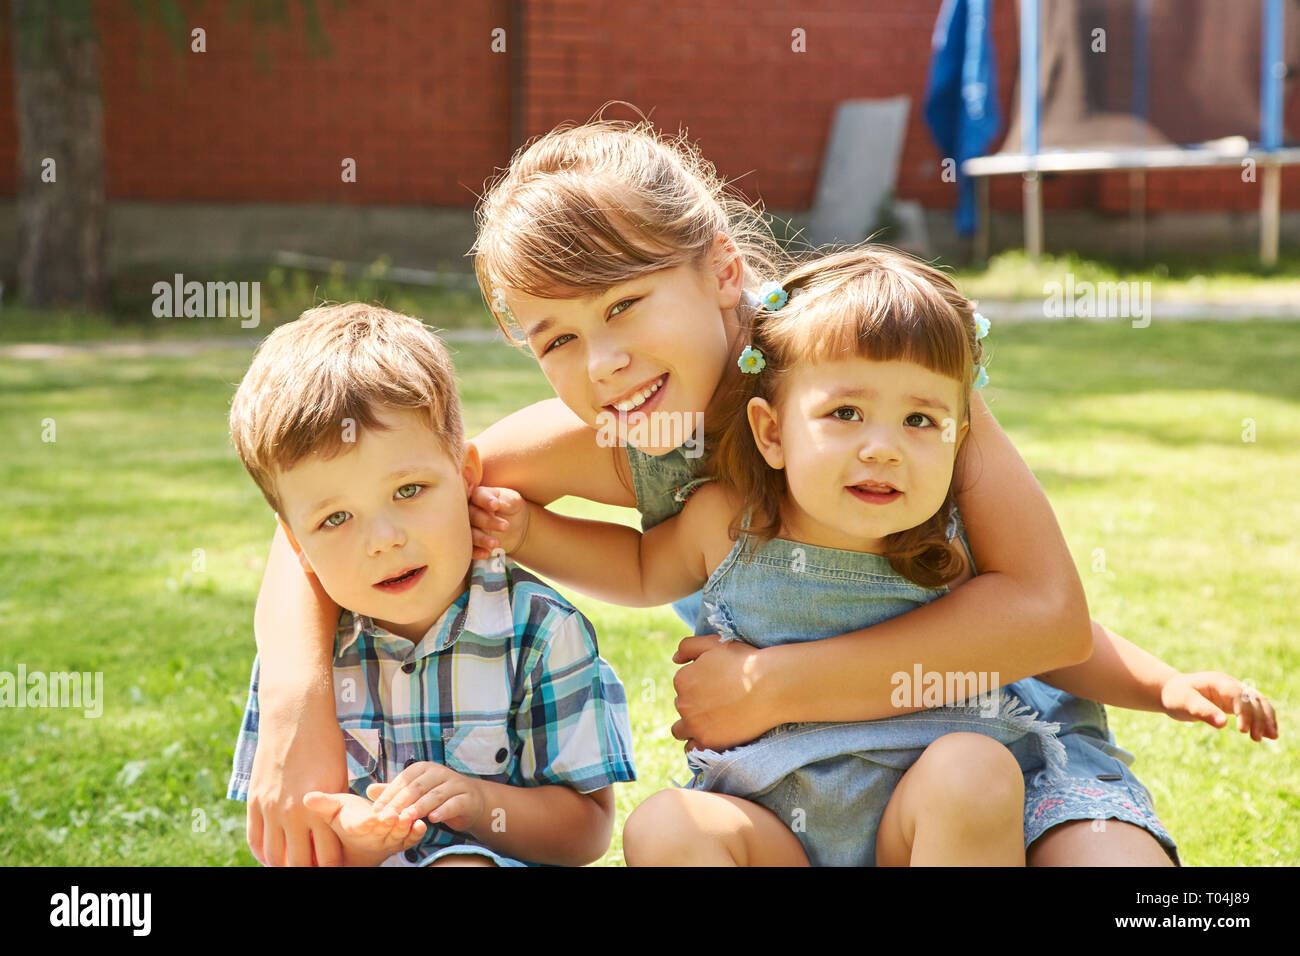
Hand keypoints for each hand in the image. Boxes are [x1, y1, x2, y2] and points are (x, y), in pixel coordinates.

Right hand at [246, 704, 346, 865]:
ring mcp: (270, 807)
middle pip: (299, 863)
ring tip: (294, 863)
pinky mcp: (254, 801)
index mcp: (322, 807)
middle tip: (315, 867)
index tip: (335, 867)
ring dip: (285, 864)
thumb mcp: (339, 778)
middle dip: (310, 869)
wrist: (295, 717)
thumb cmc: (325, 744)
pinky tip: (272, 856)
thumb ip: (335, 810)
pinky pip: (254, 839)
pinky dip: (263, 854)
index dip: (332, 867)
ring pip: (274, 857)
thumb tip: (335, 837)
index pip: (327, 857)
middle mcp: (294, 812)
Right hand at [303, 790, 426, 867]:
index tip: (371, 819)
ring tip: (410, 818)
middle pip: (382, 831)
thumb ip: (324, 804)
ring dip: (405, 828)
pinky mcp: (403, 839)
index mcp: (355, 828)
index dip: (366, 823)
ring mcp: (389, 840)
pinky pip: (411, 838)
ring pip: (398, 835)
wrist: (360, 840)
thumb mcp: (334, 809)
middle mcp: (373, 837)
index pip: (360, 826)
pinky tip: (423, 825)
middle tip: (396, 816)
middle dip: (389, 824)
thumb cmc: (346, 818)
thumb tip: (306, 797)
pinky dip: (417, 833)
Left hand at [366, 762, 487, 832]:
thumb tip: (369, 790)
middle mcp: (439, 772)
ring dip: (421, 807)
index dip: (389, 794)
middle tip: (389, 816)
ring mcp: (455, 784)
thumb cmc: (437, 795)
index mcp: (424, 768)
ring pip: (435, 795)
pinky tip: (434, 818)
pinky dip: (444, 811)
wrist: (470, 800)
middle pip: (418, 787)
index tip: (377, 810)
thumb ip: (394, 792)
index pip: (404, 779)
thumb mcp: (415, 792)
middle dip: (402, 802)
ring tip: (408, 817)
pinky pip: (454, 803)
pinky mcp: (466, 798)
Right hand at [469, 485, 531, 558]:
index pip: (478, 495)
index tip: (495, 505)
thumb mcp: (513, 502)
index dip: (485, 500)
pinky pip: (468, 548)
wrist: (516, 527)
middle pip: (472, 515)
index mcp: (479, 495)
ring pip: (468, 533)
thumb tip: (498, 504)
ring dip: (481, 539)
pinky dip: (476, 552)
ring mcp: (467, 527)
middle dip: (487, 521)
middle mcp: (469, 510)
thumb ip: (506, 501)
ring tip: (496, 544)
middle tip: (505, 526)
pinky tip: (486, 554)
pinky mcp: (468, 542)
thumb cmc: (512, 508)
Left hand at [671, 635, 774, 751]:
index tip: (718, 686)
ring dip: (691, 727)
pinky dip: (697, 745)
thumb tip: (675, 659)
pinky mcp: (708, 742)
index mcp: (682, 679)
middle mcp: (683, 703)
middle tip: (720, 703)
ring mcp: (694, 725)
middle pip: (683, 706)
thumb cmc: (745, 662)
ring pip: (681, 730)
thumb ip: (688, 646)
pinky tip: (711, 737)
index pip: (683, 685)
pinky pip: (692, 749)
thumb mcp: (715, 643)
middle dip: (696, 705)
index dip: (699, 684)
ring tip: (712, 723)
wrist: (770, 686)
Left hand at [1160, 671, 1278, 740]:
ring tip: (1270, 737)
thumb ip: (1203, 711)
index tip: (1242, 731)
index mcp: (1218, 682)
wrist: (1171, 691)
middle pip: (1253, 699)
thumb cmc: (1176, 696)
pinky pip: (1254, 709)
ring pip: (1258, 703)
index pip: (1239, 695)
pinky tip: (1268, 734)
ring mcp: (1234, 692)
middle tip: (1256, 738)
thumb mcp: (1184, 703)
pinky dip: (1263, 720)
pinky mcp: (1235, 702)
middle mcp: (1230, 685)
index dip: (1244, 712)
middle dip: (1259, 718)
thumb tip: (1223, 724)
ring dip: (1266, 719)